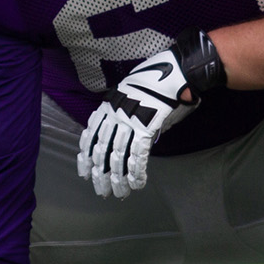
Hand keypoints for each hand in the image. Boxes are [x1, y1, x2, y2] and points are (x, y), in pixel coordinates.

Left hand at [77, 31, 225, 198]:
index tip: (84, 170)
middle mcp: (116, 113)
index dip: (86, 154)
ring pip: (118, 156)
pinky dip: (137, 172)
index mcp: (110, 104)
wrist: (179, 69)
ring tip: (118, 194)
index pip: (91, 132)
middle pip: (102, 149)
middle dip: (100, 173)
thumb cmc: (161, 79)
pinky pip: (137, 155)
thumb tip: (132, 133)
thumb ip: (130, 113)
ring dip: (118, 179)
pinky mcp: (146, 126)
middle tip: (100, 190)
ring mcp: (130, 120)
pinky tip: (137, 185)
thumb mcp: (136, 93)